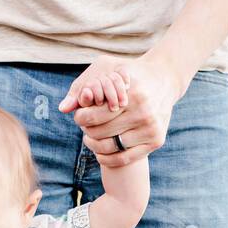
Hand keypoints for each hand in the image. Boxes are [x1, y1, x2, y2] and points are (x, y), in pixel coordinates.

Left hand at [58, 52, 181, 166]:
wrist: (165, 79)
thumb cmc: (131, 73)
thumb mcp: (109, 68)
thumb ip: (84, 85)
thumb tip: (63, 108)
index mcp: (132, 95)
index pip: (95, 116)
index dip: (82, 118)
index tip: (79, 116)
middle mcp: (143, 113)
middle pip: (101, 133)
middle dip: (88, 131)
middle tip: (85, 128)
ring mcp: (151, 129)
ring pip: (111, 147)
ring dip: (95, 146)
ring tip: (90, 139)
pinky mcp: (156, 141)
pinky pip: (124, 158)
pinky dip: (108, 159)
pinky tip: (100, 153)